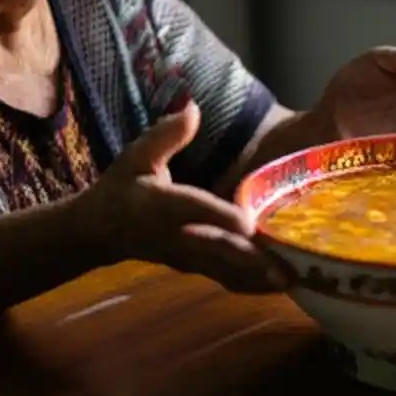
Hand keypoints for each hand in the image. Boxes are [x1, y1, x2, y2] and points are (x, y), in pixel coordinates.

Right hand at [80, 101, 285, 292]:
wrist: (102, 231)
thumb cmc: (123, 187)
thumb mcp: (136, 155)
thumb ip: (165, 135)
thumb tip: (194, 108)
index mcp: (163, 205)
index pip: (194, 210)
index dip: (219, 217)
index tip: (248, 222)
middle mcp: (178, 236)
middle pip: (218, 250)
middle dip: (252, 260)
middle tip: (287, 269)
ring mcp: (189, 258)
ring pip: (226, 271)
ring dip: (259, 278)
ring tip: (294, 281)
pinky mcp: (197, 269)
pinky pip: (226, 280)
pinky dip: (253, 286)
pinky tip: (282, 288)